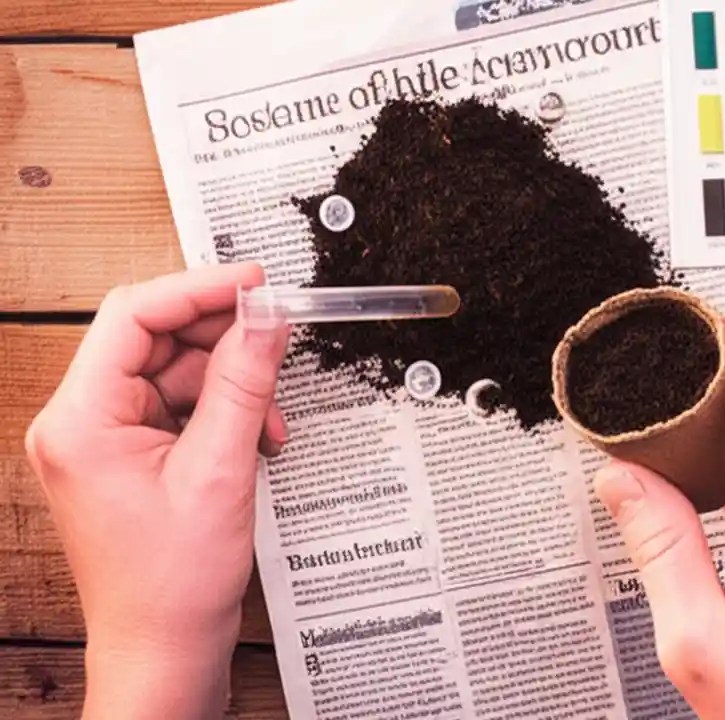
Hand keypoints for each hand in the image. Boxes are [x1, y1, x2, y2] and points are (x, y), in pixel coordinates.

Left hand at [24, 263, 289, 719]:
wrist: (165, 650)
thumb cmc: (171, 585)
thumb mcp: (221, 471)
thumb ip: (245, 384)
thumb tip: (265, 319)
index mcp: (80, 421)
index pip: (134, 316)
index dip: (199, 288)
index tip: (253, 282)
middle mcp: (81, 424)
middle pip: (156, 341)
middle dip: (224, 345)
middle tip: (277, 340)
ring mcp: (104, 441)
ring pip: (176, 374)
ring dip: (232, 387)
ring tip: (269, 420)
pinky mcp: (129, 457)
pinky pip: (180, 408)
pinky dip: (224, 415)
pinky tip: (255, 437)